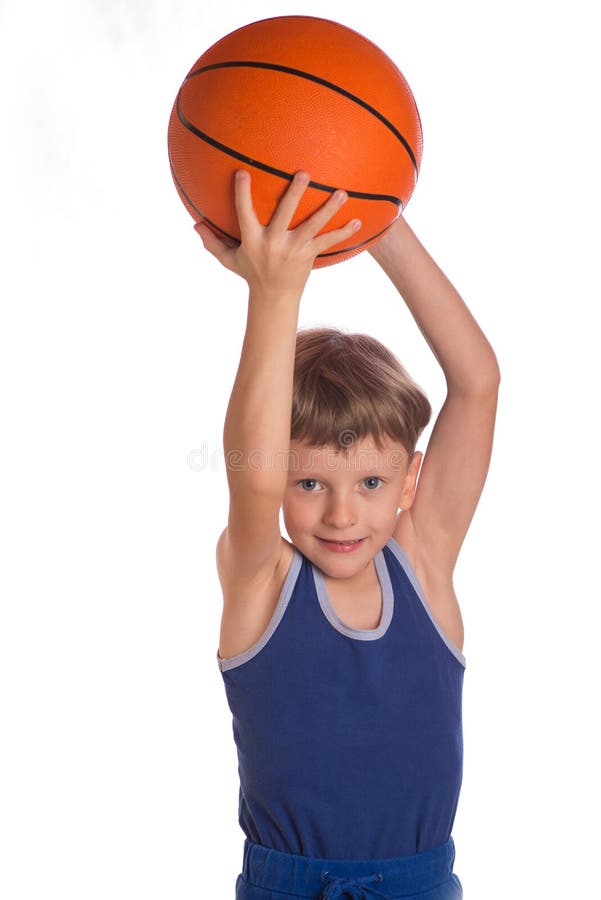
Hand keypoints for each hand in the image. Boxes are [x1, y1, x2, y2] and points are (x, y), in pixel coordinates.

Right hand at [195, 170, 360, 297]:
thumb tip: (195, 224)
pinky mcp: (310, 256)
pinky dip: (344, 232)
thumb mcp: (229, 260)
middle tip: (304, 173)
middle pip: (285, 214)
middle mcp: (275, 244)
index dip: (242, 193)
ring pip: (314, 226)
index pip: (245, 212)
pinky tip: (359, 220)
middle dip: (295, 194)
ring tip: (342, 193)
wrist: (274, 299)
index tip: (242, 172)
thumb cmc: (251, 273)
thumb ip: (212, 242)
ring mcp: (295, 250)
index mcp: (253, 240)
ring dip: (329, 210)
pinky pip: (330, 242)